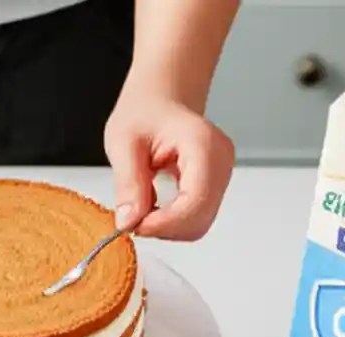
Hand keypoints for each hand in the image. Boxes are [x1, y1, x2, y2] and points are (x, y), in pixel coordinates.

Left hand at [105, 93, 234, 240]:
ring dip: (167, 228)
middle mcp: (221, 161)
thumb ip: (128, 183)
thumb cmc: (145, 111)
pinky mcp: (215, 187)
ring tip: (142, 209)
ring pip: (199, 224)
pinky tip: (154, 208)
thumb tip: (129, 221)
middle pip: (199, 219)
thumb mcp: (123, 142)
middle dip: (163, 228)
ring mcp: (222, 176)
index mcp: (203, 143)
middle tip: (132, 218)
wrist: (161, 100)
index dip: (163, 222)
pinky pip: (197, 219)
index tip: (133, 224)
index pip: (194, 201)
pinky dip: (173, 223)